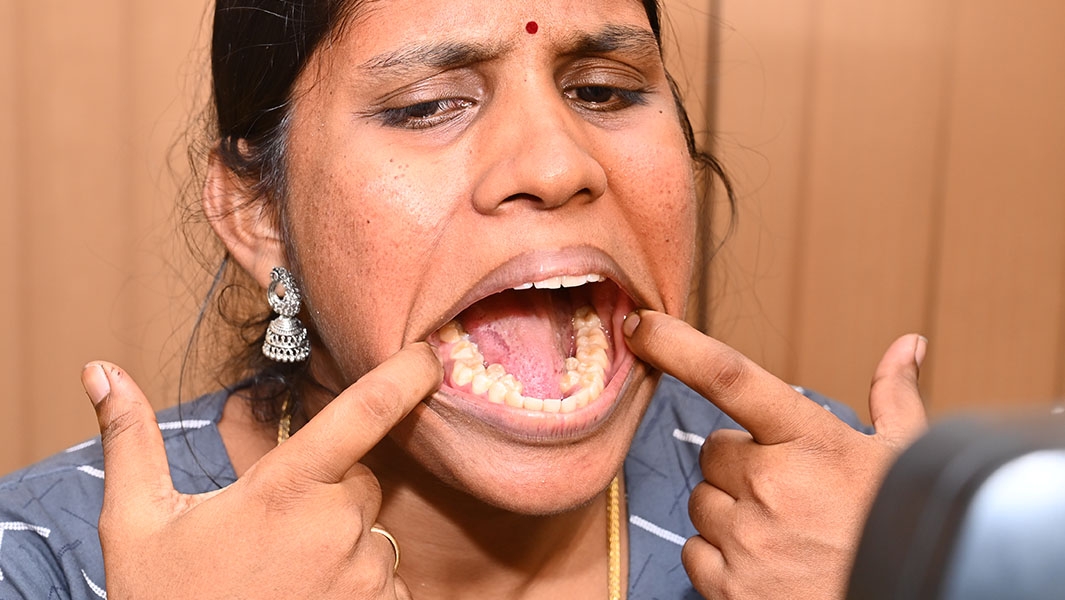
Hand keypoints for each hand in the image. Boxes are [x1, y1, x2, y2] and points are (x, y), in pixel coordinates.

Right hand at [81, 343, 441, 598]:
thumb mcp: (136, 523)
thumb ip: (130, 440)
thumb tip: (100, 369)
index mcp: (284, 489)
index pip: (364, 411)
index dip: (405, 374)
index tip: (426, 353)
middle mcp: (336, 527)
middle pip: (360, 481)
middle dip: (328, 493)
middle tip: (273, 533)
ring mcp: (364, 576)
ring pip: (371, 532)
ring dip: (341, 543)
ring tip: (284, 577)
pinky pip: (387, 579)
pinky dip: (356, 584)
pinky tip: (307, 599)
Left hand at [623, 311, 926, 599]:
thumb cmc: (900, 532)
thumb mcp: (907, 462)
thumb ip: (896, 398)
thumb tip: (907, 345)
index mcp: (811, 441)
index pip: (727, 376)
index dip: (675, 344)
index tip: (639, 324)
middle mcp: (771, 485)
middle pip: (714, 452)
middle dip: (740, 464)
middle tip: (788, 489)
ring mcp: (747, 540)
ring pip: (702, 502)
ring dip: (730, 510)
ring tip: (785, 530)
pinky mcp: (729, 589)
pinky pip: (694, 552)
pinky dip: (719, 556)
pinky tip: (766, 563)